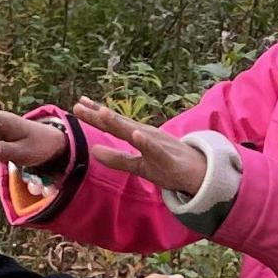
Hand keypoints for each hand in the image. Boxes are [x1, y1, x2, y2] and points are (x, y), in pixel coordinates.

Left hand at [72, 97, 206, 198]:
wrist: (200, 173)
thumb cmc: (168, 166)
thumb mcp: (138, 165)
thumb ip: (117, 158)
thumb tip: (94, 152)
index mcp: (138, 136)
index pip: (113, 124)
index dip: (95, 114)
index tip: (78, 104)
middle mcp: (146, 135)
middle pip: (119, 124)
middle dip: (99, 115)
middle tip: (78, 105)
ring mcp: (157, 145)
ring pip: (135, 132)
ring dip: (119, 123)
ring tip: (103, 113)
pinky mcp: (167, 158)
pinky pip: (155, 150)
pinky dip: (146, 142)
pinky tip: (137, 135)